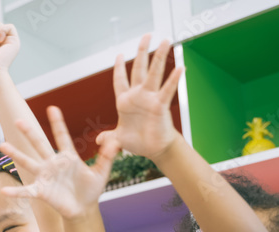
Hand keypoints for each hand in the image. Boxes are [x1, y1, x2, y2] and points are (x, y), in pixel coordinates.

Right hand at [0, 106, 119, 220]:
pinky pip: (27, 191)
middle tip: (18, 119)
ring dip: (16, 154)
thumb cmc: (91, 189)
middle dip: (29, 132)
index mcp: (68, 157)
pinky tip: (4, 191)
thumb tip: (117, 141)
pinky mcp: (41, 191)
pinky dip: (16, 192)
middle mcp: (53, 163)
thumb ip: (107, 157)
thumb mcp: (102, 172)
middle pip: (39, 145)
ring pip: (28, 162)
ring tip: (2, 144)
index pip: (62, 136)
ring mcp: (45, 176)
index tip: (52, 108)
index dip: (58, 123)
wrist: (84, 208)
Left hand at [96, 35, 181, 160]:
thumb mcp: (118, 139)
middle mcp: (137, 96)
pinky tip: (179, 68)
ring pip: (154, 74)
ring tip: (165, 40)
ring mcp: (149, 99)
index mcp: (124, 101)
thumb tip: (98, 140)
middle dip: (142, 52)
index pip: (120, 80)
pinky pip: (167, 90)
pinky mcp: (160, 105)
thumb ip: (108, 137)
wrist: (153, 149)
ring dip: (159, 57)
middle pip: (139, 69)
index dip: (119, 68)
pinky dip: (173, 80)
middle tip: (147, 35)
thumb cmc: (137, 141)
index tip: (120, 55)